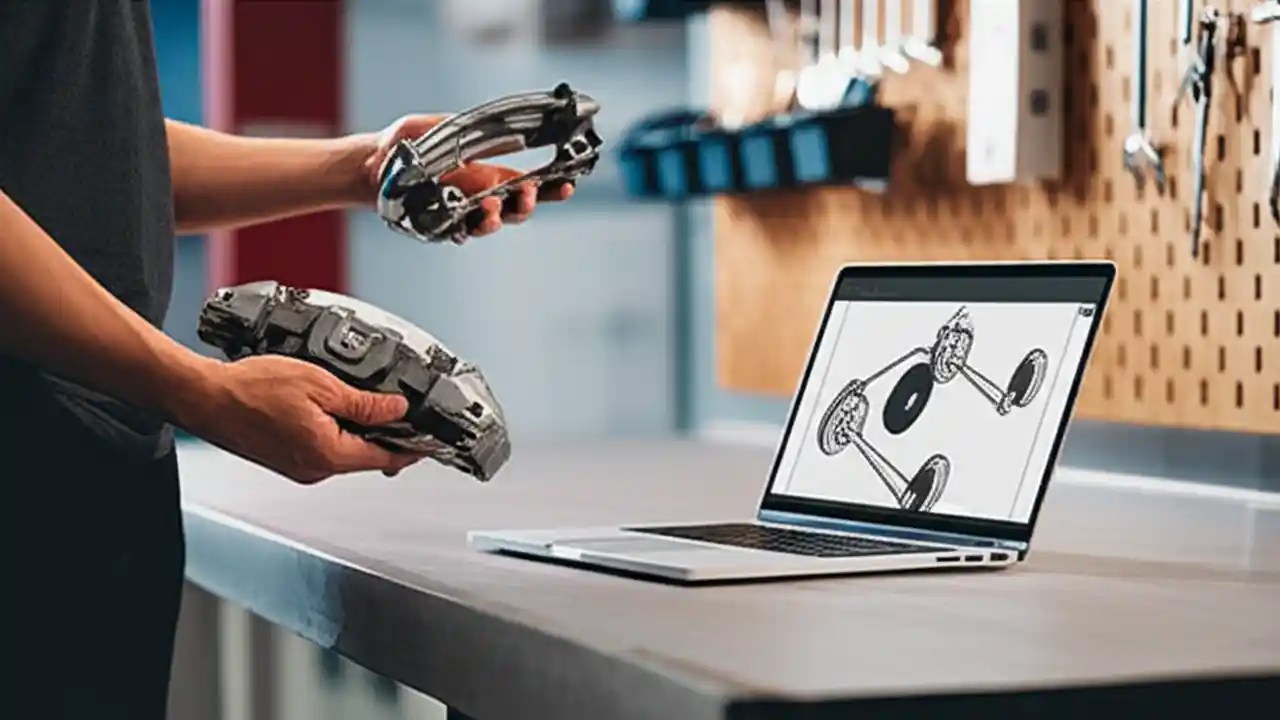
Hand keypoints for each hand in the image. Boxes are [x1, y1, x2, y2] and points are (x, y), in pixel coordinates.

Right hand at [178, 355, 424, 482]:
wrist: (205, 398)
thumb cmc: (251, 390)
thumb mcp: (321, 385)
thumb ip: (364, 403)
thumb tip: (396, 410)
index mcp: (328, 455)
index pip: (385, 458)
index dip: (412, 448)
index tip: (430, 440)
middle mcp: (315, 469)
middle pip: (367, 456)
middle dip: (387, 435)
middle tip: (402, 411)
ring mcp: (299, 468)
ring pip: (344, 451)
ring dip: (358, 431)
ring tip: (362, 401)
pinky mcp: (286, 461)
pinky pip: (323, 448)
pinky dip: (335, 433)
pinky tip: (332, 410)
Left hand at [355, 114, 574, 236]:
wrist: (370, 165)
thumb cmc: (402, 144)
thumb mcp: (435, 127)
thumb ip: (464, 130)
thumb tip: (495, 130)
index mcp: (488, 172)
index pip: (528, 183)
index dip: (551, 187)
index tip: (567, 184)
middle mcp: (480, 196)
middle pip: (518, 209)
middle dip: (528, 204)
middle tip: (526, 194)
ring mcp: (462, 213)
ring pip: (492, 224)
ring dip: (497, 218)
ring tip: (491, 207)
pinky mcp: (441, 227)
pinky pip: (461, 233)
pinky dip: (468, 227)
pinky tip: (468, 219)